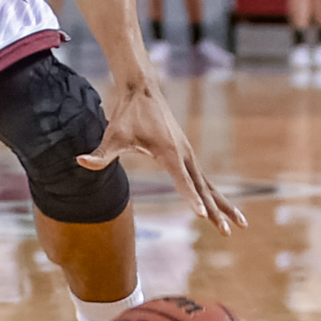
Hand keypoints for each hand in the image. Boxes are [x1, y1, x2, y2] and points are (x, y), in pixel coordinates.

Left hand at [85, 74, 244, 233]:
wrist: (142, 90)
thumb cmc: (127, 114)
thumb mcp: (112, 135)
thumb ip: (100, 154)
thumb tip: (80, 162)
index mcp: (169, 152)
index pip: (183, 180)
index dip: (192, 198)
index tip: (203, 215)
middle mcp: (184, 154)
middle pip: (204, 187)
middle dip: (217, 210)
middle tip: (230, 231)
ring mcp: (187, 153)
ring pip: (208, 184)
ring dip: (224, 204)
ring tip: (240, 224)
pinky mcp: (186, 153)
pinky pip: (202, 178)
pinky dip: (213, 193)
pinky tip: (222, 207)